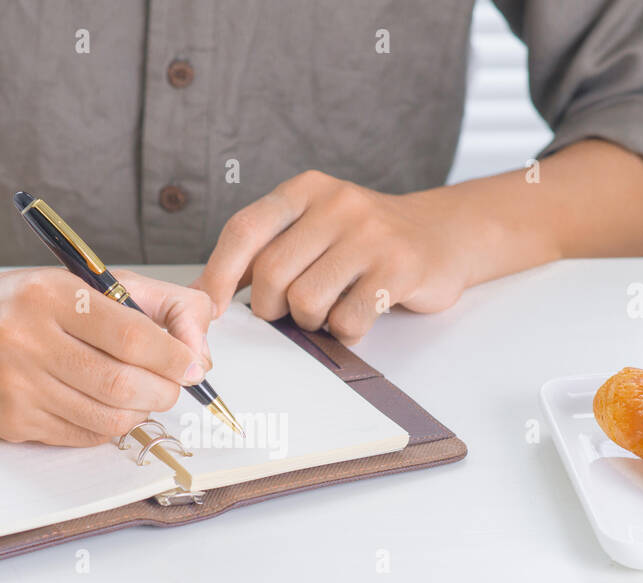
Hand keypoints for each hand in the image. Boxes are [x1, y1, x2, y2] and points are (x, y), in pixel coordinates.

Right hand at [0, 268, 214, 445]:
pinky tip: (103, 406)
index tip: (190, 366)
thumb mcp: (88, 284)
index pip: (133, 335)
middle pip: (122, 383)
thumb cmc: (28, 305)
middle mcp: (27, 338)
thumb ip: (158, 307)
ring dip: (138, 413)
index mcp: (52, 294)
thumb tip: (198, 355)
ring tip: (138, 396)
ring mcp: (15, 384)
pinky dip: (107, 426)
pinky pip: (82, 436)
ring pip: (107, 418)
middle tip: (169, 387)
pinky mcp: (10, 420)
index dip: (174, 356)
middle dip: (162, 391)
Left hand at [194, 170, 472, 344]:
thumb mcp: (311, 228)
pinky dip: (344, 332)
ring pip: (306, 301)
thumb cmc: (362, 241)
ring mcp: (371, 234)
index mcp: (305, 190)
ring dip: (311, 321)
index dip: (217, 274)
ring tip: (331, 308)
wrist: (441, 235)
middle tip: (292, 310)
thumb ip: (262, 252)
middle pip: (271, 274)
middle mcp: (337, 204)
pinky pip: (348, 320)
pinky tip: (357, 316)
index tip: (207, 310)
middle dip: (272, 307)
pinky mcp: (399, 268)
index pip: (244, 229)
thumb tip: (201, 293)